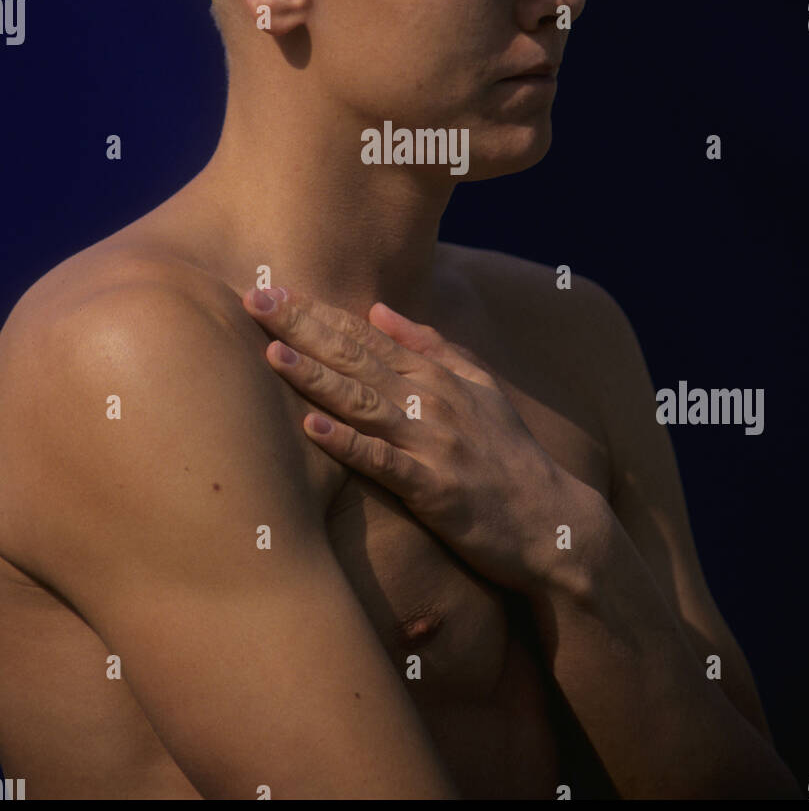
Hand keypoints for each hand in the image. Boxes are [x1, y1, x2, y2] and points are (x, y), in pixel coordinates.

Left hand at [243, 284, 592, 593]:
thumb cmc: (509, 455)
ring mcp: (433, 444)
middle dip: (303, 329)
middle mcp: (432, 402)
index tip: (272, 289)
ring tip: (274, 354)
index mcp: (436, 377)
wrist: (552, 522)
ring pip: (364, 403)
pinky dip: (349, 444)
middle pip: (356, 358)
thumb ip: (431, 346)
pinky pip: (383, 463)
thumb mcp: (479, 388)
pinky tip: (313, 427)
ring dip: (317, 377)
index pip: (366, 335)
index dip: (318, 312)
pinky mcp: (436, 489)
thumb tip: (379, 310)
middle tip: (254, 301)